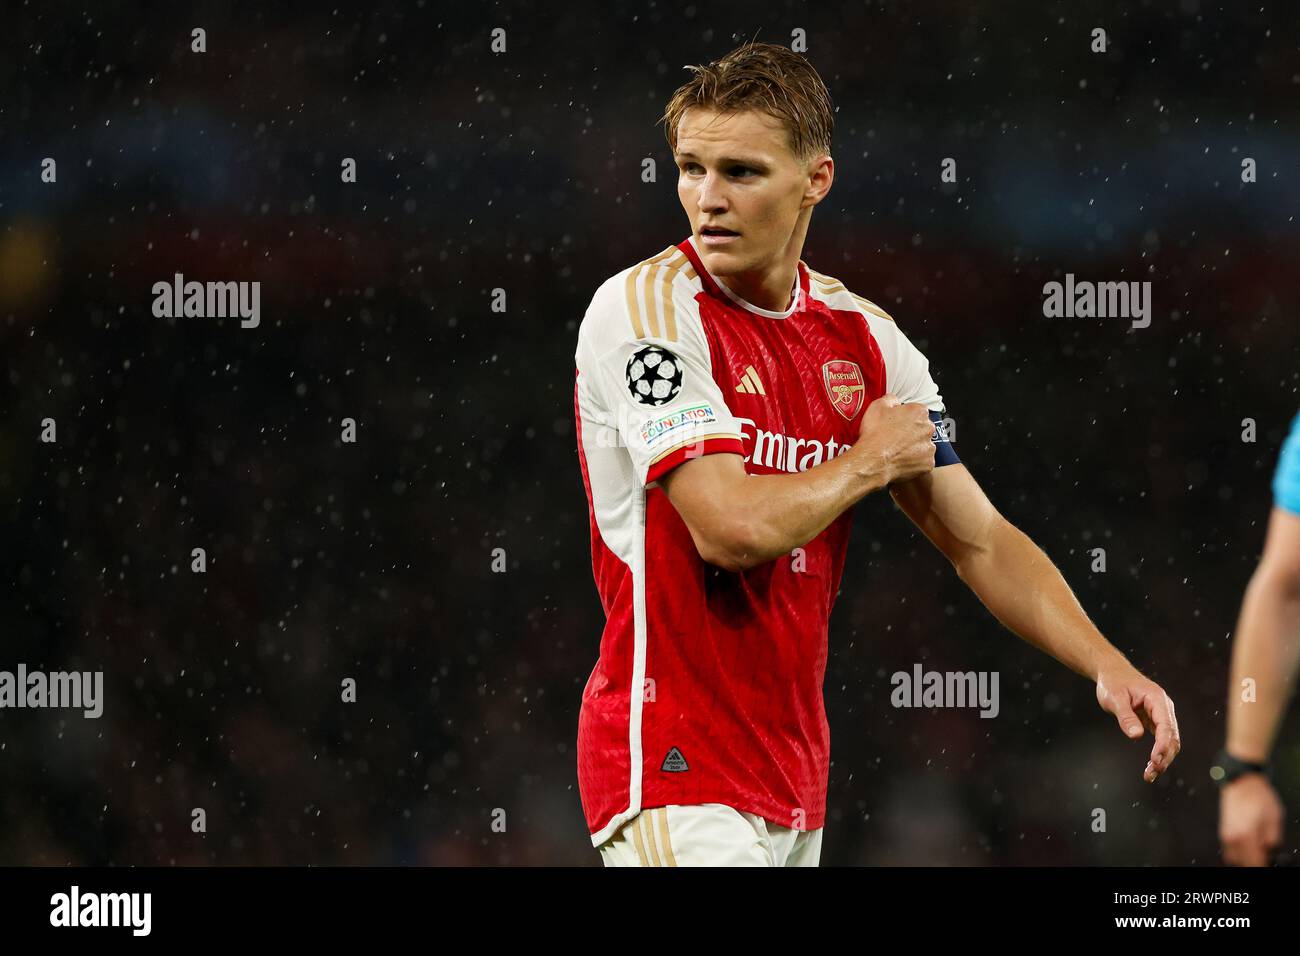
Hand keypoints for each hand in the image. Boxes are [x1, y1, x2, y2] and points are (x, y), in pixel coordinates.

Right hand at [856, 393, 935, 485]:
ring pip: (923, 445)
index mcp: (919, 412)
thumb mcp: (877, 406)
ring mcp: (929, 447)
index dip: (905, 417)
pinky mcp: (927, 464)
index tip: (897, 422)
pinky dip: (914, 462)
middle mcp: (928, 428)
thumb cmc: (875, 435)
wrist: (872, 460)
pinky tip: (901, 460)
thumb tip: (893, 400)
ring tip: (897, 450)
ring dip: (914, 447)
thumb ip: (890, 399)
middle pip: (922, 428)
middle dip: (911, 432)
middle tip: (895, 437)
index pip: (916, 411)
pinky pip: (923, 461)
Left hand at [1094, 665, 1180, 782]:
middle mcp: (1164, 708)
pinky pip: (1162, 739)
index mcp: (1157, 699)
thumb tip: (1136, 736)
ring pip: (1169, 741)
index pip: (1166, 726)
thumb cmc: (1113, 683)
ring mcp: (1161, 714)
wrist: (1112, 673)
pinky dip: (1159, 753)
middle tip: (1151, 773)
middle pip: (1172, 737)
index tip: (1155, 760)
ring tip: (1150, 775)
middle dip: (1164, 756)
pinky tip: (1152, 766)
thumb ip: (1126, 716)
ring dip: (1163, 758)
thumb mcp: (1115, 698)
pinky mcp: (1155, 720)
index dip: (1162, 745)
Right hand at [1219, 773, 1283, 865]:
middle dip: (1254, 861)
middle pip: (1243, 862)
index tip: (1268, 862)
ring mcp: (1226, 833)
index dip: (1263, 864)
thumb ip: (1273, 838)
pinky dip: (1238, 850)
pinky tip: (1248, 841)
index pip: (1255, 862)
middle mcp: (1233, 836)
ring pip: (1234, 857)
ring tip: (1257, 847)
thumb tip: (1269, 849)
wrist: (1241, 781)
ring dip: (1245, 857)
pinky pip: (1229, 848)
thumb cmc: (1258, 796)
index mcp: (1246, 835)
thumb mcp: (1275, 817)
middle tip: (1264, 854)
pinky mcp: (1223, 829)